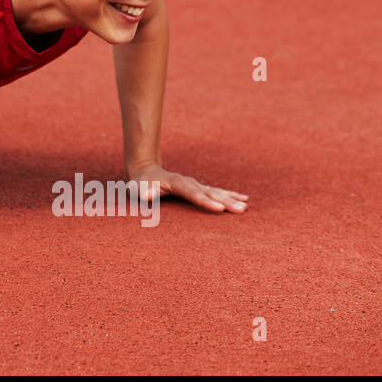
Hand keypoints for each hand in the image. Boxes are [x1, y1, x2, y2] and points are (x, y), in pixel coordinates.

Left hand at [127, 164, 247, 212]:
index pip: (193, 194)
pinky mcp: (198, 187)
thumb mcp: (136, 188)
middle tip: (241, 210)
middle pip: (209, 193)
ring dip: (230, 199)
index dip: (205, 202)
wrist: (145, 170)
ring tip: (246, 205)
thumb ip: (142, 192)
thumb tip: (148, 196)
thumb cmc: (139, 184)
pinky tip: (244, 198)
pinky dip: (229, 194)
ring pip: (215, 192)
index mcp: (176, 183)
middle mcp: (189, 182)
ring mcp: (195, 184)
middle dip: (225, 202)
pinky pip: (216, 192)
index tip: (219, 209)